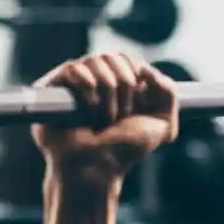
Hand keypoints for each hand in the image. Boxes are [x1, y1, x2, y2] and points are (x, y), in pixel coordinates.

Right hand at [31, 53, 180, 188]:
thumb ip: (169, 93)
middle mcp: (97, 78)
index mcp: (121, 83)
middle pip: (113, 56)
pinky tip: (85, 112)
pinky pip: (74, 68)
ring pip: (95, 61)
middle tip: (119, 117)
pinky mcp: (53, 87)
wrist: (95, 167)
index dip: (136, 79)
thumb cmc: (125, 149)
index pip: (129, 60)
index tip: (136, 107)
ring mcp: (75, 82)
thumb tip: (144, 68)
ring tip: (101, 119)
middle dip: (123, 87)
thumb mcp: (164, 126)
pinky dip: (87, 90)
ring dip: (106, 95)